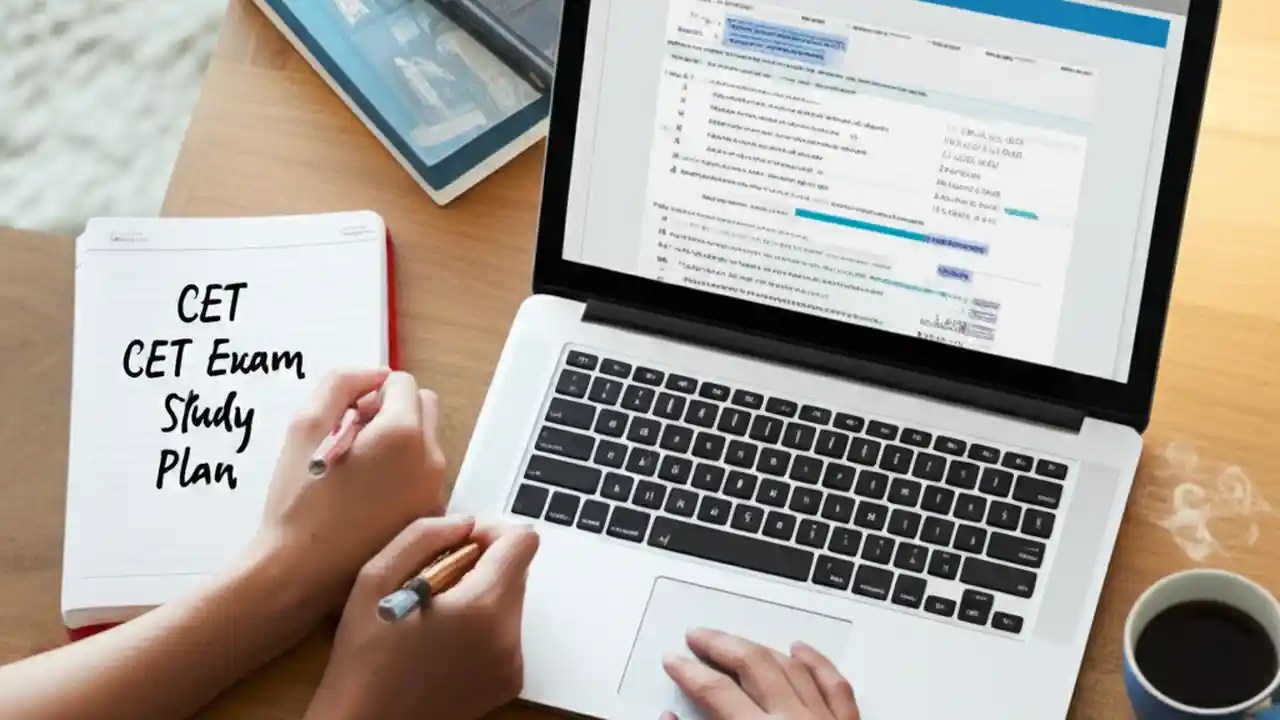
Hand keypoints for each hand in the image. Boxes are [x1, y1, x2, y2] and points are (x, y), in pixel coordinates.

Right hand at [246, 369, 447, 615]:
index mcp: (403, 434)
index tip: (346, 418)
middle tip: (352, 439)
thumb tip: (374, 374)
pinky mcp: (432, 519)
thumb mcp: (305, 428)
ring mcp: (436, 492)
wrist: (300, 573)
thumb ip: (341, 384)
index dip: (370, 394)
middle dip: (392, 412)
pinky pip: (426, 478)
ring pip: (426, 444)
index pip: (402, 382)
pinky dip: (404, 475)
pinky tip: (368, 498)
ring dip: (398, 444)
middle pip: (423, 408)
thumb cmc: (298, 504)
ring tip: (356, 472)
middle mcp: (430, 461)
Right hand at [305, 516, 539, 719]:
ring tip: (434, 613)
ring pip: (510, 601)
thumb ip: (424, 535)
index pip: (523, 542)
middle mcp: (508, 638)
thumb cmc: (362, 657)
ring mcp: (511, 665)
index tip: (458, 543)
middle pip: (517, 571)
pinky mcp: (508, 682)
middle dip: (481, 564)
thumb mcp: (375, 579)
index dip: (491, 532)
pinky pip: (505, 633)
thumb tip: (465, 522)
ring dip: (480, 594)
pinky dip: (481, 625)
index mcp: (482, 609)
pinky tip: (442, 638)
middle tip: (434, 580)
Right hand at [662, 629, 859, 719]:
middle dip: (720, 645)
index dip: (689, 673)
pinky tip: (800, 650)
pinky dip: (816, 663)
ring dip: (761, 649)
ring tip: (737, 641)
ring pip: (791, 667)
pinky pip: (835, 685)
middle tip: (697, 636)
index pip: (716, 692)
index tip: (673, 661)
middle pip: (753, 665)